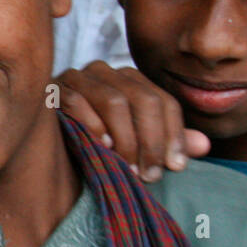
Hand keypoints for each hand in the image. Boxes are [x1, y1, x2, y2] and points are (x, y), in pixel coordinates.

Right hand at [57, 60, 209, 180]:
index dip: (174, 134)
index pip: (163, 101)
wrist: (43, 145)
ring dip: (125, 139)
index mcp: (129, 79)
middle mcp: (105, 71)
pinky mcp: (52, 89)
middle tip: (150, 174)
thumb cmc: (93, 146)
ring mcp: (77, 76)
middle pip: (142, 100)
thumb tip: (203, 146)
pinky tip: (102, 148)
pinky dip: (93, 127)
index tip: (176, 167)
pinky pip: (78, 103)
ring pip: (114, 101)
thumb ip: (167, 142)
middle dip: (151, 141)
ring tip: (127, 168)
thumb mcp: (134, 145)